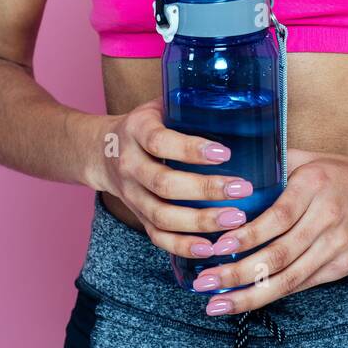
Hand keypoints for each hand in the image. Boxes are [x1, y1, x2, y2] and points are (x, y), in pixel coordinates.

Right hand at [93, 97, 258, 256]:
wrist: (103, 150)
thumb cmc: (148, 124)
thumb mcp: (161, 105)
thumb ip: (192, 104)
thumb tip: (243, 100)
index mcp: (135, 130)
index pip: (160, 142)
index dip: (190, 149)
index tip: (225, 152)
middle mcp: (129, 164)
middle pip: (164, 183)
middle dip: (205, 189)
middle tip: (241, 189)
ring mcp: (131, 194)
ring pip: (162, 215)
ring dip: (201, 221)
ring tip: (236, 218)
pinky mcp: (137, 216)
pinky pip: (158, 237)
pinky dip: (184, 246)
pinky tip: (211, 247)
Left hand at [191, 146, 347, 316]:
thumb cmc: (344, 174)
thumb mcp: (310, 159)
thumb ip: (275, 165)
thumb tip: (230, 173)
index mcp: (315, 184)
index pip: (276, 217)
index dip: (246, 236)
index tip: (216, 247)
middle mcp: (326, 217)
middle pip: (278, 254)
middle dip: (237, 274)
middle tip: (205, 284)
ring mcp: (336, 246)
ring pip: (289, 278)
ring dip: (250, 295)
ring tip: (218, 304)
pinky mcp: (341, 266)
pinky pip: (302, 284)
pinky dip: (273, 294)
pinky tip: (249, 299)